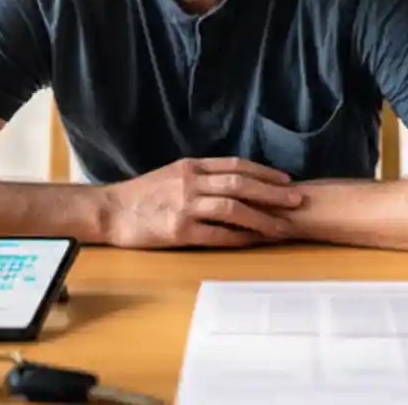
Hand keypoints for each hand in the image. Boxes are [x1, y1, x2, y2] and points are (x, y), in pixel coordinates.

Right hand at [102, 157, 302, 248]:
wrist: (110, 212)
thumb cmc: (141, 195)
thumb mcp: (172, 174)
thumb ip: (201, 176)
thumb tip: (234, 182)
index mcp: (191, 166)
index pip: (236, 165)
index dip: (263, 172)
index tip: (286, 180)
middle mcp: (191, 182)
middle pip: (240, 184)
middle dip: (272, 193)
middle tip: (297, 200)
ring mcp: (185, 206)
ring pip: (233, 208)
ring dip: (261, 217)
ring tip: (282, 226)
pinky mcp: (179, 230)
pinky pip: (216, 234)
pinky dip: (239, 238)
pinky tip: (255, 242)